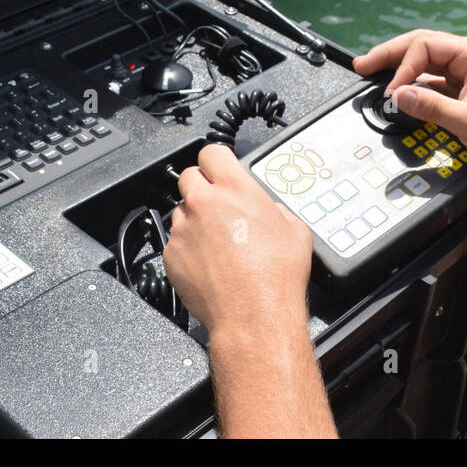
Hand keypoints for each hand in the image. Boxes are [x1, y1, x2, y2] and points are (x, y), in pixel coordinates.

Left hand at [163, 143, 312, 336]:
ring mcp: (184, 228)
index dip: (217, 161)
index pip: (211, 152)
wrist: (254, 314)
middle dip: (202, 188)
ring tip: (217, 243)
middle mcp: (204, 202)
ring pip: (182, 211)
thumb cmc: (276, 276)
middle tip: (218, 207)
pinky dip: (188, 249)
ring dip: (195, 220)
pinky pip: (175, 242)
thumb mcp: (295, 229)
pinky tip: (209, 264)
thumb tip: (268, 210)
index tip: (220, 170)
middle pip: (189, 176)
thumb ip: (275, 208)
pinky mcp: (171, 254)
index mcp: (235, 188)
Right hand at [353, 30, 466, 172]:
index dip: (403, 68)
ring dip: (400, 66)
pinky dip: (413, 81)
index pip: (425, 47)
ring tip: (373, 71)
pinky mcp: (465, 86)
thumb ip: (431, 107)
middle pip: (421, 45)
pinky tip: (399, 89)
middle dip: (391, 54)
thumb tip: (399, 95)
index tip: (392, 93)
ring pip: (425, 59)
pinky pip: (433, 76)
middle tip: (363, 65)